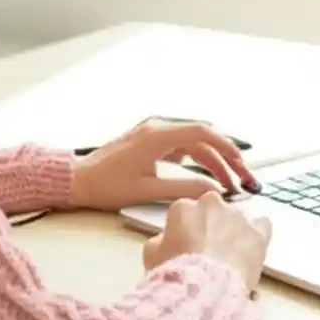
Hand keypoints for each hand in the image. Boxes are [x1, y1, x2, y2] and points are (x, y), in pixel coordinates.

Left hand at [69, 118, 257, 209]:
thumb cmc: (105, 185)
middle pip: (203, 138)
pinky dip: (198, 159)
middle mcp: (158, 128)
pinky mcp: (150, 141)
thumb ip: (184, 189)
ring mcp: (154, 133)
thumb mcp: (148, 190)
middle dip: (226, 158)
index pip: (203, 133)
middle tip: (243, 178)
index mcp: (158, 135)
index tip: (242, 165)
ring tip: (229, 182)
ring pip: (194, 143)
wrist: (76, 181)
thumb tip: (213, 191)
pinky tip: (207, 175)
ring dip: (213, 161)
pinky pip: (182, 146)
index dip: (227, 148)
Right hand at [143, 191, 272, 290]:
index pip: (186, 212)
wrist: (204, 291)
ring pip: (236, 218)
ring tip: (229, 258)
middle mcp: (212, 204)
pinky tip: (251, 249)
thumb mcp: (151, 255)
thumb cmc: (175, 273)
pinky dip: (257, 234)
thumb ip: (161, 239)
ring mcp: (238, 216)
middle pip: (212, 209)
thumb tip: (168, 238)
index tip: (187, 246)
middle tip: (207, 251)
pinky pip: (262, 224)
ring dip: (233, 231)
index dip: (186, 230)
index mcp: (184, 207)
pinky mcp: (258, 231)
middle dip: (210, 225)